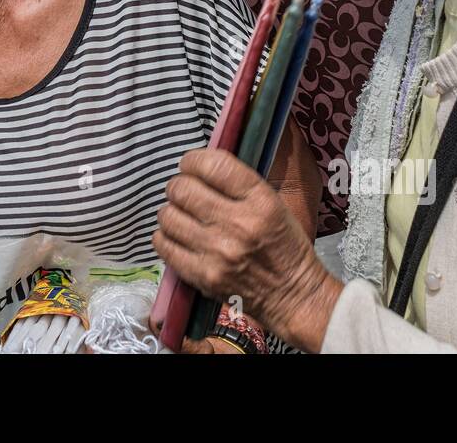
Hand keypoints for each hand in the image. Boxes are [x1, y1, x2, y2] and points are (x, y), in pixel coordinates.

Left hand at [152, 148, 342, 351]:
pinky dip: (165, 237)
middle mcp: (239, 225)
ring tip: (182, 215)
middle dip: (179, 185)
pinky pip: (163, 245)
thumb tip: (199, 164)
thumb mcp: (274, 203)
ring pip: (168, 216)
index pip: (213, 165)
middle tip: (185, 192)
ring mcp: (218, 253)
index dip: (194, 160)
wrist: (292, 296)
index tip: (191, 165)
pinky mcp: (203, 277)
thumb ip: (238, 183)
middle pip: (182, 189)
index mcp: (261, 201)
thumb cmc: (283, 245)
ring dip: (171, 211)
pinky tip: (178, 236)